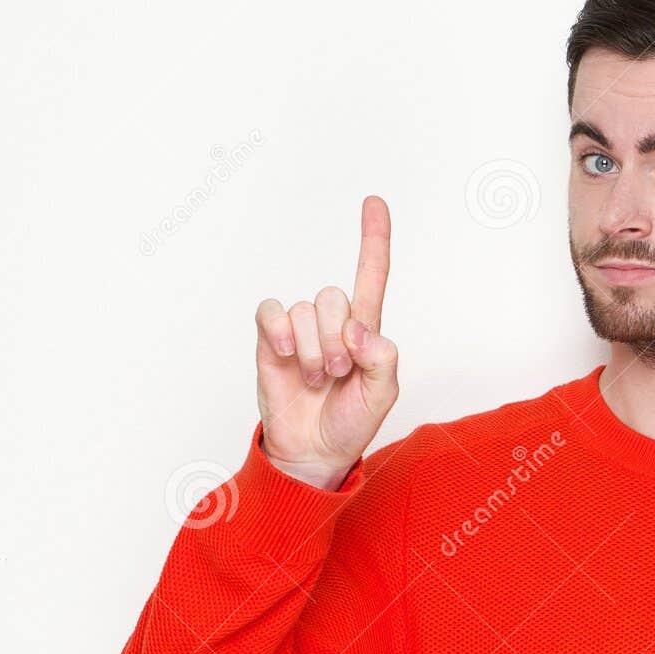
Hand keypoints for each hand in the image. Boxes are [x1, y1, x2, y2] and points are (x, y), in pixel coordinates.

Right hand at [254, 195, 399, 487]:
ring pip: (306, 310)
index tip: (374, 202)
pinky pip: (272, 312)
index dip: (374, 239)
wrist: (314, 450)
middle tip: (338, 374)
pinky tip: (287, 354)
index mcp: (365, 330)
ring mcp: (300, 330)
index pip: (371, 276)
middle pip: (334, 296)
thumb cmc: (351, 421)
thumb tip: (357, 328)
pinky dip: (280, 332)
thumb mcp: (383, 395)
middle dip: (338, 340)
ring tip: (317, 379)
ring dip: (313, 350)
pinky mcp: (271, 339)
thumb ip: (383, 358)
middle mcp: (332, 323)